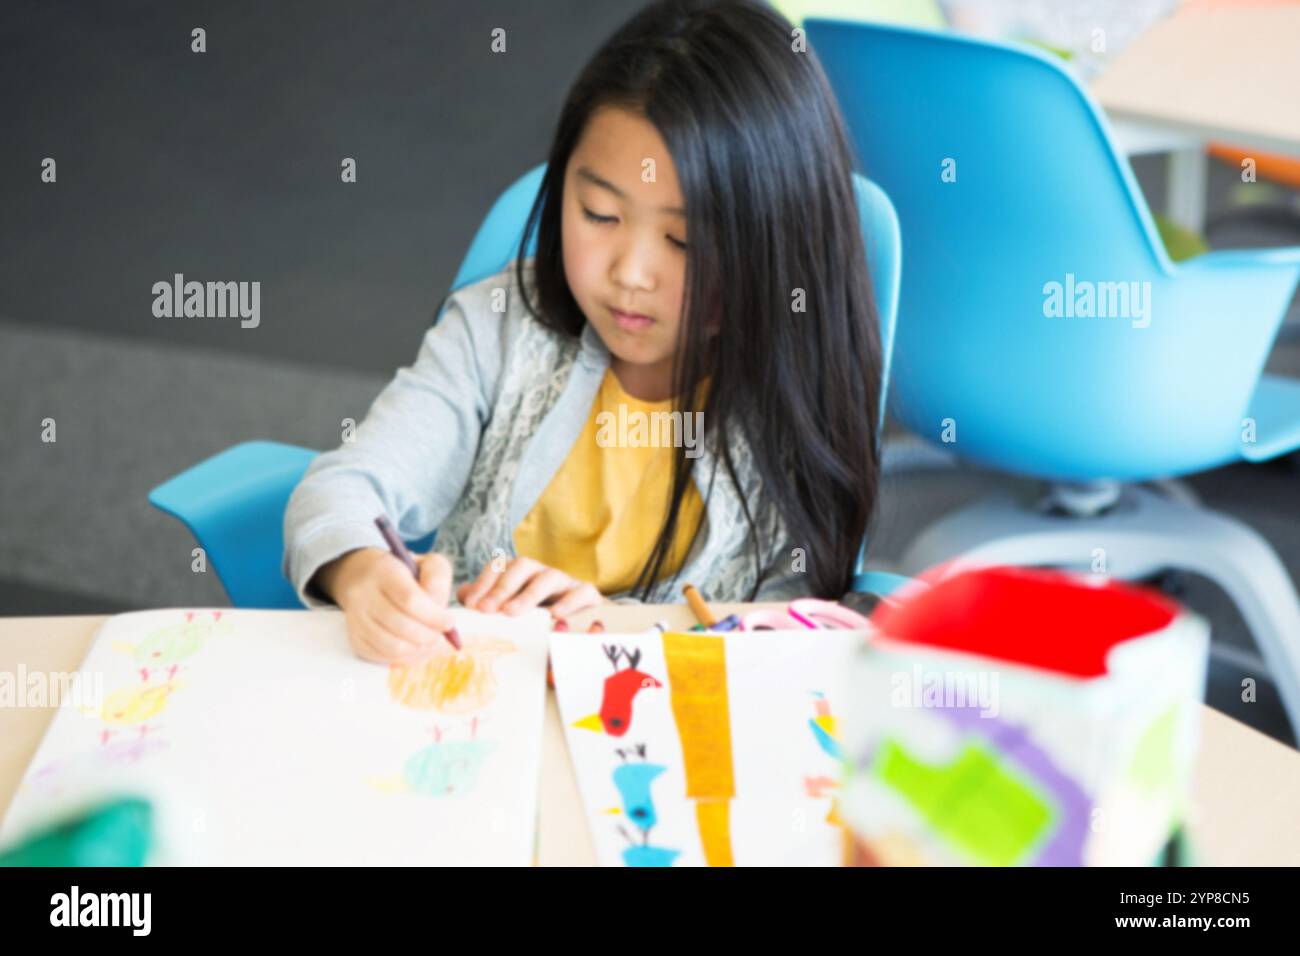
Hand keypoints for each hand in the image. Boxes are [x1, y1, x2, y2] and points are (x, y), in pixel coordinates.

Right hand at [329, 548, 457, 664]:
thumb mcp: (427, 565)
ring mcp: (356, 619)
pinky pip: (383, 658)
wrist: (366, 578)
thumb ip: (437, 580)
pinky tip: (416, 649)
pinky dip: (405, 659)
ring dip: (418, 650)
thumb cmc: (404, 573)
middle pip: (401, 627)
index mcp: (383, 571)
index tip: (449, 622)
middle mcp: (363, 595)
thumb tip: (439, 609)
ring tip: (430, 642)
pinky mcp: (355, 639)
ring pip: (392, 647)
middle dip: (429, 636)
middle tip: (441, 634)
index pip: (409, 599)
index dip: (433, 616)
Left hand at [457, 556, 602, 618]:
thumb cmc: (541, 618)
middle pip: (521, 566)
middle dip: (501, 588)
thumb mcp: (513, 611)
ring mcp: (566, 582)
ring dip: (528, 594)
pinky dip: (569, 602)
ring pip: (548, 577)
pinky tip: (555, 617)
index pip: (499, 566)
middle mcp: (541, 573)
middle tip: (486, 609)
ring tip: (512, 613)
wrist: (584, 624)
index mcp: (521, 575)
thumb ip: (489, 602)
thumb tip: (462, 595)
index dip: (483, 582)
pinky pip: (582, 592)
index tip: (470, 605)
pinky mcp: (589, 594)